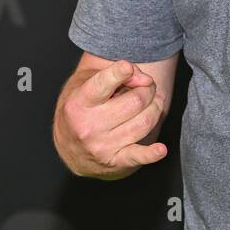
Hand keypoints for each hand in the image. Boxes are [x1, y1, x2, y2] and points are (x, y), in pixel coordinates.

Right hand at [56, 60, 167, 179]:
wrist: (68, 147)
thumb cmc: (82, 107)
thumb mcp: (88, 82)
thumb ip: (115, 73)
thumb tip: (144, 80)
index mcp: (79, 103)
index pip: (102, 84)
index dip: (119, 73)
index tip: (127, 67)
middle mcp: (88, 126)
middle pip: (135, 101)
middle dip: (148, 89)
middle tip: (148, 86)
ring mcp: (102, 146)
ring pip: (144, 122)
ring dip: (156, 109)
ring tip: (154, 102)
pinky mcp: (114, 161)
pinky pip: (137, 157)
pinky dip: (152, 154)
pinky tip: (161, 149)